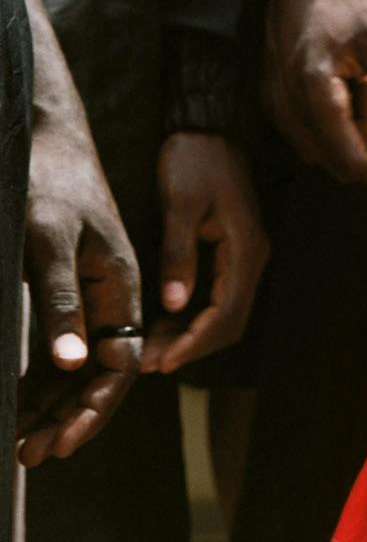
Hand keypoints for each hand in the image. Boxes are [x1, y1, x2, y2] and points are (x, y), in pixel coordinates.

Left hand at [20, 111, 141, 466]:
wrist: (46, 138)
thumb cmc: (51, 181)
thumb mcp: (51, 239)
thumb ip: (63, 300)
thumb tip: (70, 364)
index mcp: (121, 283)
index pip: (119, 364)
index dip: (92, 409)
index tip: (58, 443)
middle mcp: (114, 294)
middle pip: (103, 373)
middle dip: (69, 418)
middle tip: (28, 454)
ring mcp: (94, 292)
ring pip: (83, 365)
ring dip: (55, 406)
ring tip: (19, 443)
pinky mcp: (73, 287)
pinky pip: (67, 344)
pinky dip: (45, 380)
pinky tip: (21, 403)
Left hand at [141, 134, 268, 375]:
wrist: (207, 126)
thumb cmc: (194, 159)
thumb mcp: (181, 203)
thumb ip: (179, 254)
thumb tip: (174, 304)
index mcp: (246, 246)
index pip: (226, 312)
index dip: (194, 342)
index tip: (162, 361)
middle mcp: (253, 255)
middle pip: (229, 320)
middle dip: (191, 345)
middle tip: (150, 363)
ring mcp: (245, 253)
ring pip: (224, 311)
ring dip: (191, 334)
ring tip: (151, 350)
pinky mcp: (232, 250)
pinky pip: (218, 295)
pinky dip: (193, 316)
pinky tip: (164, 322)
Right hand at [266, 0, 366, 195]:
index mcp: (312, 90)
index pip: (348, 158)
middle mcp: (283, 102)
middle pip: (334, 158)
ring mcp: (272, 98)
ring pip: (321, 145)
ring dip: (351, 128)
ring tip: (366, 78)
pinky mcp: (271, 91)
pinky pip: (307, 127)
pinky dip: (335, 117)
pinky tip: (350, 79)